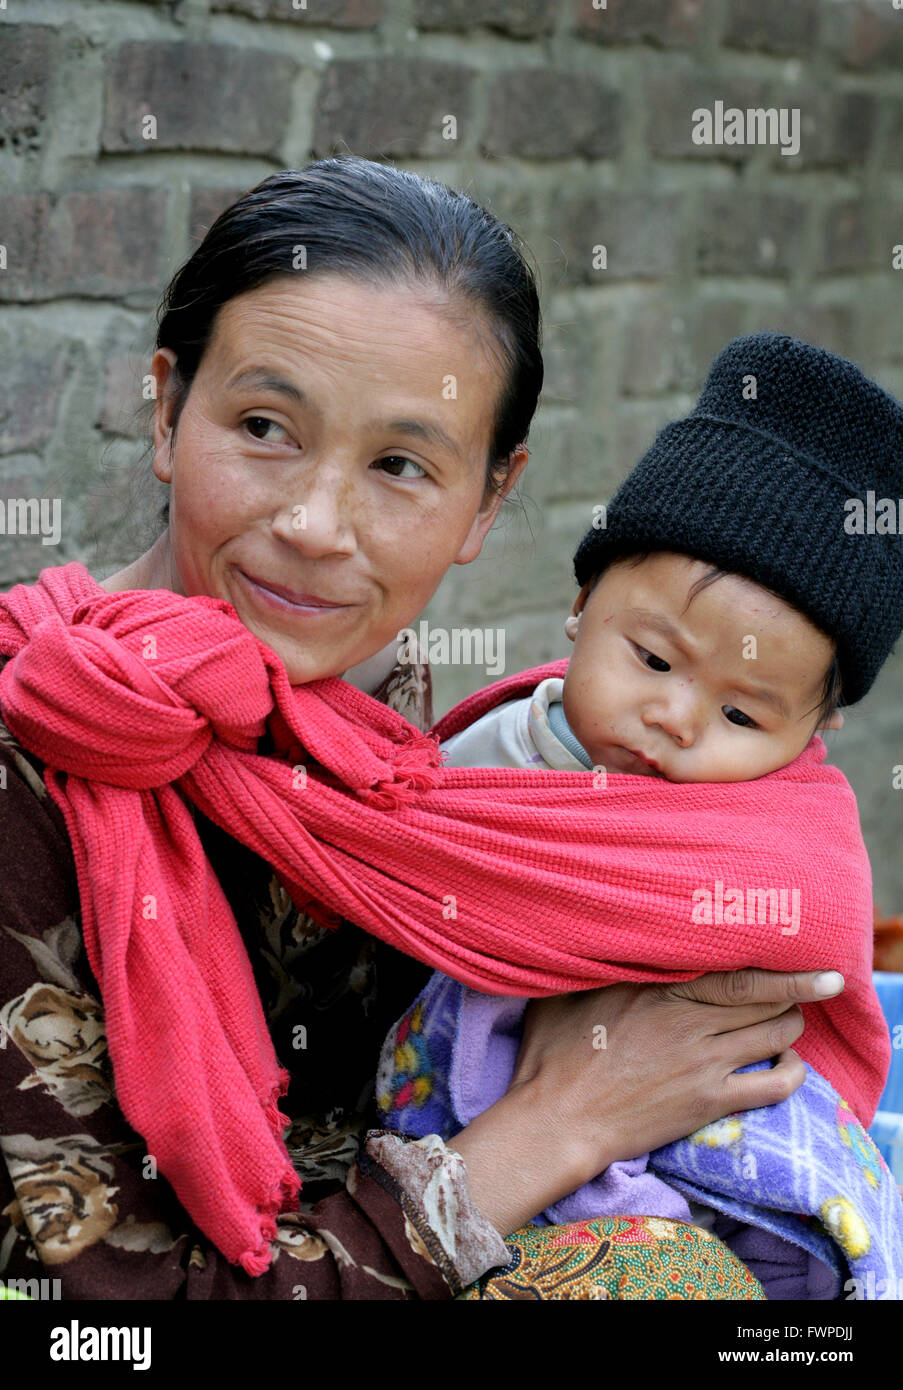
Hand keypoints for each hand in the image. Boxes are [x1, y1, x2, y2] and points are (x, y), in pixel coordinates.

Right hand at [449, 967, 842, 1235]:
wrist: (557, 1120)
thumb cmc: (554, 1054)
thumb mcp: (568, 992)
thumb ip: (597, 965)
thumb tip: (598, 933)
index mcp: (658, 989)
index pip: (736, 971)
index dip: (778, 963)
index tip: (803, 950)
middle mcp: (688, 1020)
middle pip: (766, 999)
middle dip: (797, 990)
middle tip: (811, 984)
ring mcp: (703, 1062)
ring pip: (775, 1034)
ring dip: (791, 1024)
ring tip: (788, 1019)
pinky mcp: (710, 1102)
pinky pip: (773, 1085)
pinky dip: (793, 1072)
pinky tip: (790, 1065)